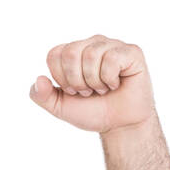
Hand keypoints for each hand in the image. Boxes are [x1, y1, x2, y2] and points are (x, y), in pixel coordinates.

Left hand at [29, 35, 153, 132]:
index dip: (61, 78)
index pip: (54, 54)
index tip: (73, 90)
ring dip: (94, 81)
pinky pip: (111, 58)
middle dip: (76, 80)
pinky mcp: (131, 52)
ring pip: (91, 54)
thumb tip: (39, 79)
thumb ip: (41, 95)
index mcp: (73, 52)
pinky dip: (109, 78)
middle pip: (71, 53)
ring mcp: (112, 45)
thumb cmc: (91, 111)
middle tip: (88, 91)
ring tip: (102, 89)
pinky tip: (116, 84)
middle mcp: (91, 44)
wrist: (118, 125)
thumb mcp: (59, 107)